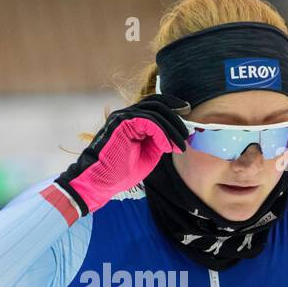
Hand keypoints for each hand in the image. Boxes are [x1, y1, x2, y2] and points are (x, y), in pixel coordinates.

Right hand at [48, 95, 189, 217]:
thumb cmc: (119, 172)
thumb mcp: (147, 155)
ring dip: (171, 128)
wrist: (99, 182)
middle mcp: (126, 114)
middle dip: (176, 117)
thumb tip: (173, 134)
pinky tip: (167, 146)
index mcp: (131, 120)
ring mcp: (123, 117)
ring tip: (179, 144)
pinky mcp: (122, 123)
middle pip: (157, 104)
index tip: (188, 116)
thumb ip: (159, 142)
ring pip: (155, 112)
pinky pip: (149, 121)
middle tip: (187, 133)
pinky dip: (162, 133)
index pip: (155, 105)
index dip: (173, 107)